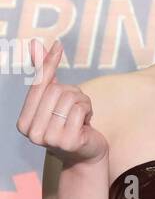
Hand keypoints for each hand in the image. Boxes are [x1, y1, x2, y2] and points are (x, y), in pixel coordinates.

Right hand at [17, 38, 108, 167]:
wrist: (86, 154)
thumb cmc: (68, 123)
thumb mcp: (54, 99)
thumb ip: (43, 73)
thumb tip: (34, 44)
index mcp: (23, 123)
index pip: (38, 85)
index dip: (49, 64)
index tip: (59, 45)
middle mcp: (32, 133)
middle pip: (56, 91)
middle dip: (72, 93)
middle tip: (76, 108)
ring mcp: (50, 139)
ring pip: (70, 98)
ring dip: (82, 102)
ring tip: (81, 116)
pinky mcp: (69, 141)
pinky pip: (81, 109)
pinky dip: (88, 110)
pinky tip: (87, 123)